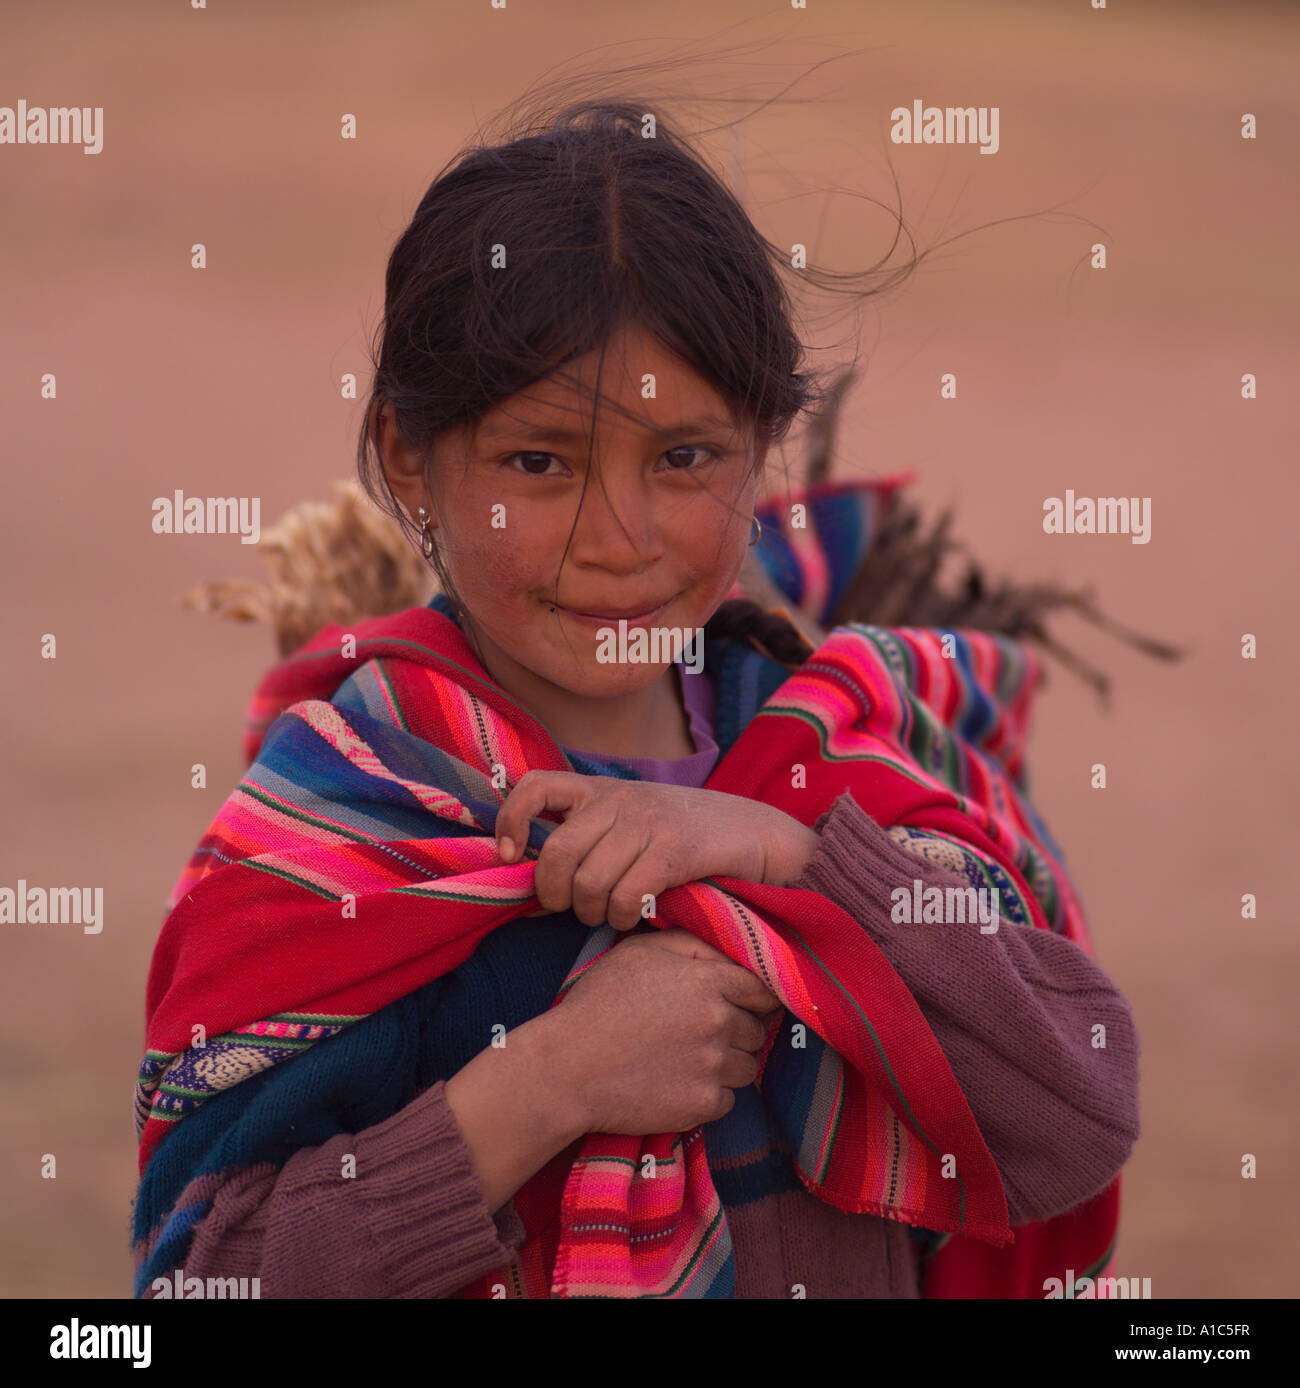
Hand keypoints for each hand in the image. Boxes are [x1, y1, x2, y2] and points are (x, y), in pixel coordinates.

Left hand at [494, 770, 819, 928]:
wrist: (757, 834)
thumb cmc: (687, 840)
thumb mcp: (632, 824)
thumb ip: (588, 843)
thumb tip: (532, 888)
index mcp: (602, 789)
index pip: (535, 787)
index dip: (510, 821)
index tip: (509, 855)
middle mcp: (621, 797)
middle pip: (555, 853)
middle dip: (553, 894)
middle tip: (570, 907)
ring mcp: (648, 821)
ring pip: (588, 882)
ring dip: (591, 912)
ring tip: (608, 914)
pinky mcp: (675, 849)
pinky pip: (626, 896)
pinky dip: (623, 918)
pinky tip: (635, 917)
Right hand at [539, 928, 784, 1134]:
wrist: (567, 1069)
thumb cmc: (599, 1004)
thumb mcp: (638, 952)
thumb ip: (689, 944)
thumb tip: (728, 950)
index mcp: (707, 981)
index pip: (764, 989)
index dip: (758, 998)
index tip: (746, 1005)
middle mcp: (718, 1021)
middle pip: (757, 1029)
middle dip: (738, 1031)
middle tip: (701, 1034)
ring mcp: (713, 1065)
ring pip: (747, 1066)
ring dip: (727, 1064)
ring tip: (687, 1059)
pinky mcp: (703, 1103)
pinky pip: (728, 1099)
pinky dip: (709, 1094)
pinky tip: (677, 1083)